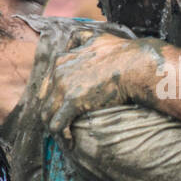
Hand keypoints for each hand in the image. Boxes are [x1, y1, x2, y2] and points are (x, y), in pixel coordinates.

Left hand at [39, 32, 160, 140]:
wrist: (135, 64)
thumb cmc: (122, 52)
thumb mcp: (96, 37)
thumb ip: (81, 38)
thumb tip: (75, 41)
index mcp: (62, 59)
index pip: (48, 84)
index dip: (54, 99)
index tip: (63, 110)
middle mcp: (58, 72)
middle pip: (45, 100)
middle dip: (52, 114)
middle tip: (64, 125)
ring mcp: (64, 87)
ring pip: (47, 114)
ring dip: (55, 127)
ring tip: (65, 136)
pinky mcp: (72, 101)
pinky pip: (57, 125)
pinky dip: (61, 136)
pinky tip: (69, 142)